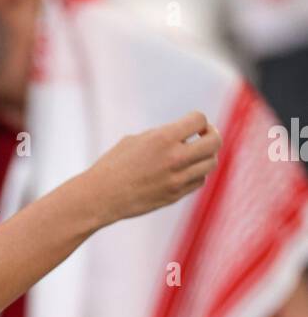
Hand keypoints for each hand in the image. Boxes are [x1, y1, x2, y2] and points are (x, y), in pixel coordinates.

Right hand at [88, 111, 220, 226]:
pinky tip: (185, 170)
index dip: (198, 120)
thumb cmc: (113, 165)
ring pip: (211, 163)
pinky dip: (197, 173)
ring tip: (194, 154)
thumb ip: (163, 135)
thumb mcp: (136, 140)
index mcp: (163, 138)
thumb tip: (183, 135)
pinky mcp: (175, 195)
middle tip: (203, 136)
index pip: (199, 120)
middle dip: (211, 135)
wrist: (101, 196)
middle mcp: (174, 158)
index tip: (192, 125)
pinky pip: (199, 180)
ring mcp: (177, 179)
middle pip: (214, 141)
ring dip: (206, 155)